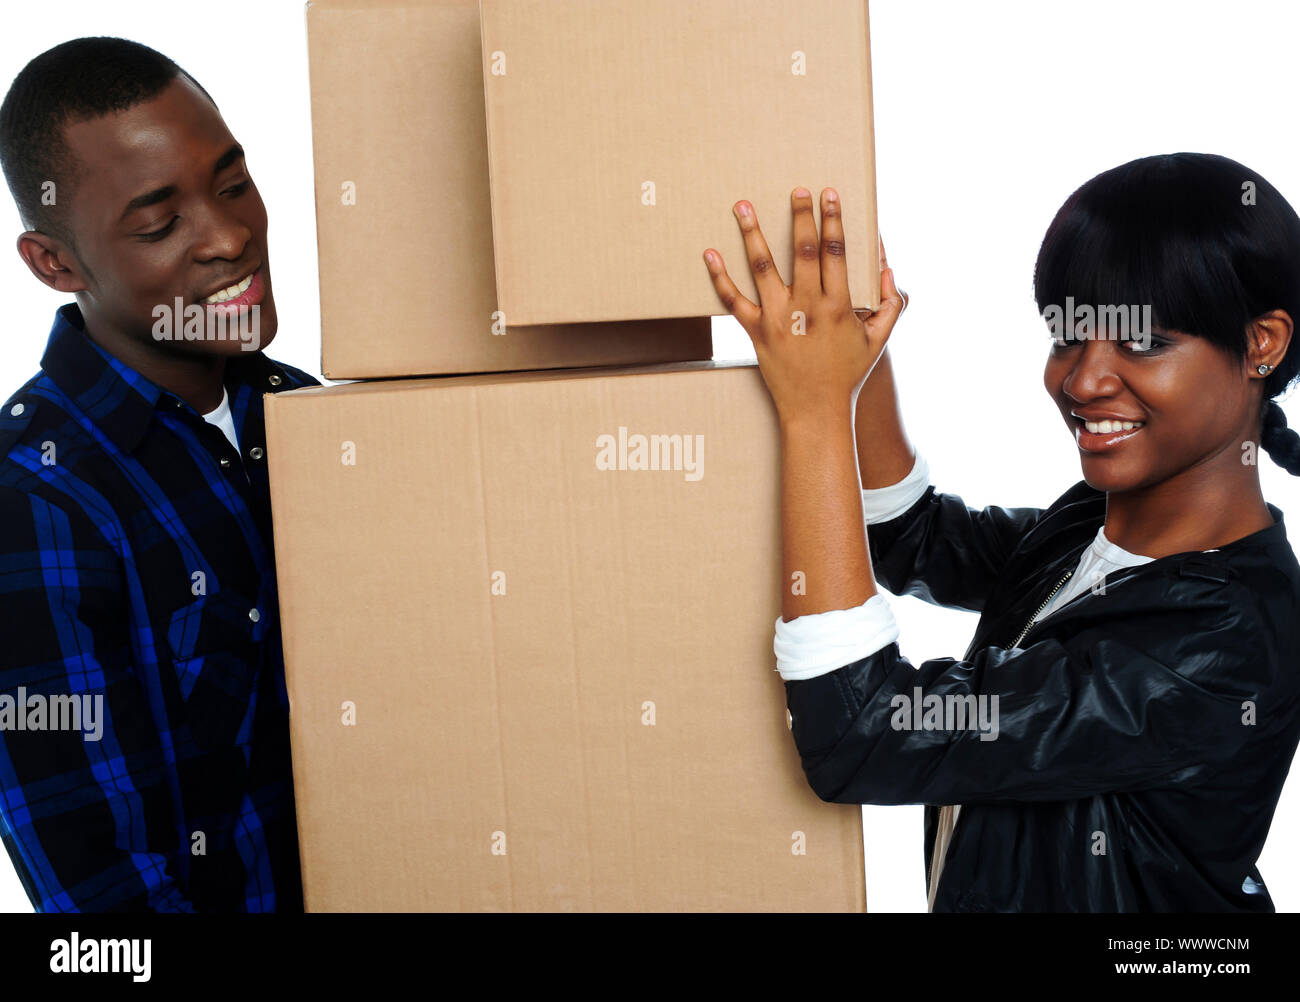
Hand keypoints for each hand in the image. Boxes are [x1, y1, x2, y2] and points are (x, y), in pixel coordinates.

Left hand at [702, 187, 906, 422]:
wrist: (816, 411)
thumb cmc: (847, 375)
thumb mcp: (878, 340)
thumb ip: (891, 304)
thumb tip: (890, 270)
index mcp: (838, 306)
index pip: (836, 252)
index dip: (833, 220)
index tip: (829, 194)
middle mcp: (807, 308)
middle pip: (803, 251)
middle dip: (800, 216)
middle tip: (795, 189)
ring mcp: (778, 319)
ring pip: (763, 268)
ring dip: (753, 233)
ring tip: (743, 205)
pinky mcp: (756, 333)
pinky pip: (733, 302)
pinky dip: (719, 278)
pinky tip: (709, 253)